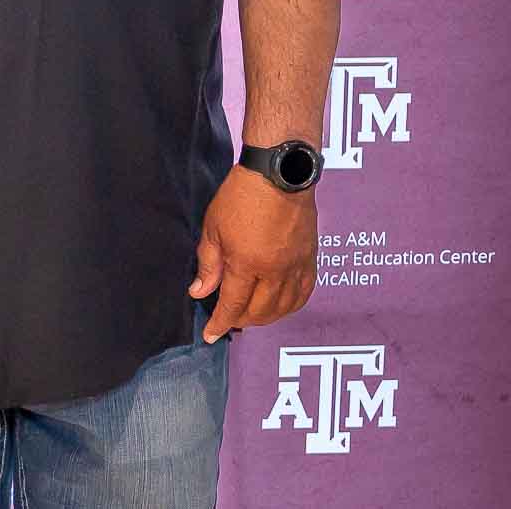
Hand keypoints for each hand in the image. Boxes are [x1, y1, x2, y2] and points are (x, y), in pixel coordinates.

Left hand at [189, 165, 317, 341]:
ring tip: (250, 315)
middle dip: (241, 321)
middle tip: (229, 320)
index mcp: (246, 263)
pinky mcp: (310, 260)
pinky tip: (279, 305)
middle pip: (259, 311)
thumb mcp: (213, 228)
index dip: (220, 323)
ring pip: (283, 308)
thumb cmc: (242, 195)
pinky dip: (290, 306)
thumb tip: (200, 291)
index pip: (232, 304)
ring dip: (266, 318)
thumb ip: (208, 264)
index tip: (211, 335)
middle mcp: (274, 271)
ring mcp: (296, 267)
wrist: (280, 174)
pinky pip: (303, 294)